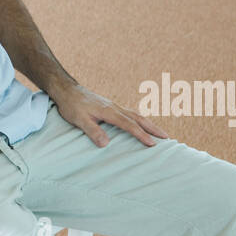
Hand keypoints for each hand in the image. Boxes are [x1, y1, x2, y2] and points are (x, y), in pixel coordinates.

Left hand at [53, 84, 171, 146]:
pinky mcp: (111, 107)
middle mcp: (115, 108)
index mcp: (109, 112)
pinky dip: (140, 120)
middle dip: (153, 128)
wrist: (68, 91)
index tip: (152, 144)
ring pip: (136, 115)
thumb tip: (106, 144)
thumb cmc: (72, 106)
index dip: (141, 135)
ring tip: (159, 132)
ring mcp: (114, 106)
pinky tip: (142, 124)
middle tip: (167, 138)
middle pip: (138, 118)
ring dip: (149, 124)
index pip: (129, 125)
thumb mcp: (79, 120)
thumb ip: (93, 131)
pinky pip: (130, 114)